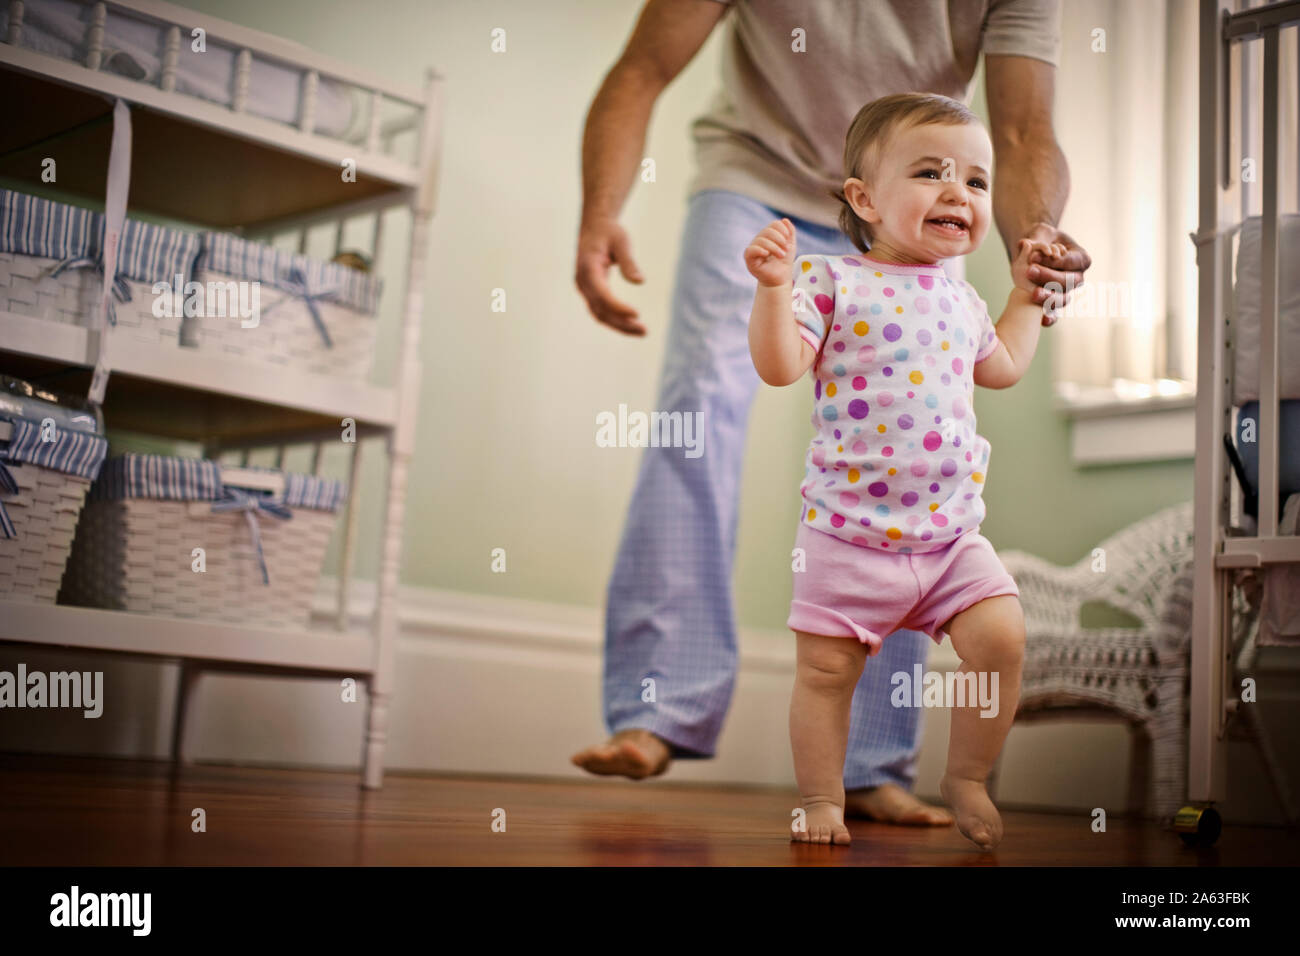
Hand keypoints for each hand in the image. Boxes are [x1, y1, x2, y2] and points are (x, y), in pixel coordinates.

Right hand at [575, 216, 645, 335]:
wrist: (595, 227)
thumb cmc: (609, 232)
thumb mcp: (622, 241)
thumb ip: (628, 261)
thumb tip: (639, 282)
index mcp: (588, 267)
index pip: (602, 294)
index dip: (618, 307)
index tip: (637, 314)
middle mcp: (583, 281)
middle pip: (600, 310)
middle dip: (622, 323)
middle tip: (644, 331)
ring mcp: (585, 289)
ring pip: (599, 314)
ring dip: (620, 326)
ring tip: (642, 331)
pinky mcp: (590, 292)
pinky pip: (601, 311)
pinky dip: (616, 320)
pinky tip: (632, 324)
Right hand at [744, 218, 795, 287]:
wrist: (780, 279)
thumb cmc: (784, 262)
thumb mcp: (790, 245)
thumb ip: (790, 232)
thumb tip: (785, 220)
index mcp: (768, 235)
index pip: (773, 224)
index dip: (782, 230)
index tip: (788, 241)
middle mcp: (759, 240)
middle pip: (767, 231)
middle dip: (779, 240)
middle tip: (785, 250)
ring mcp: (753, 249)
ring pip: (761, 240)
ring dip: (774, 247)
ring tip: (781, 255)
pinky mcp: (749, 259)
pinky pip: (750, 250)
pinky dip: (759, 250)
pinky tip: (766, 254)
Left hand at [1019, 223, 1090, 326]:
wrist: (1034, 253)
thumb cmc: (1042, 240)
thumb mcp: (1040, 233)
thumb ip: (1035, 238)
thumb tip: (1025, 245)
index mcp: (1081, 258)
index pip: (1072, 261)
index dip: (1055, 261)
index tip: (1034, 257)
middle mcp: (1078, 277)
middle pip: (1070, 281)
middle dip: (1049, 277)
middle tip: (1029, 271)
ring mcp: (1067, 292)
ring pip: (1064, 299)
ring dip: (1049, 297)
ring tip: (1033, 293)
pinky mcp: (1055, 304)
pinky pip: (1056, 314)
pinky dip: (1050, 319)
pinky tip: (1042, 320)